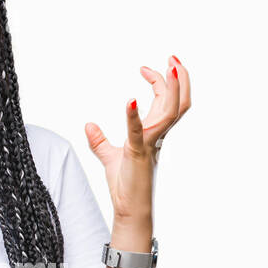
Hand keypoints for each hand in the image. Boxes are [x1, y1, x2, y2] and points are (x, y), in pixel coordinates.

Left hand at [84, 55, 190, 223]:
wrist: (128, 210)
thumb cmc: (125, 185)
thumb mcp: (108, 157)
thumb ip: (99, 141)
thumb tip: (88, 124)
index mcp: (155, 134)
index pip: (166, 102)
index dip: (161, 83)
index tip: (146, 68)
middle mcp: (158, 136)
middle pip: (178, 103)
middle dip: (179, 79)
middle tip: (173, 57)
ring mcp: (151, 144)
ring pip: (171, 112)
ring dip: (171, 88)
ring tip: (168, 66)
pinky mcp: (137, 154)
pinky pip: (139, 132)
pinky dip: (134, 115)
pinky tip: (129, 99)